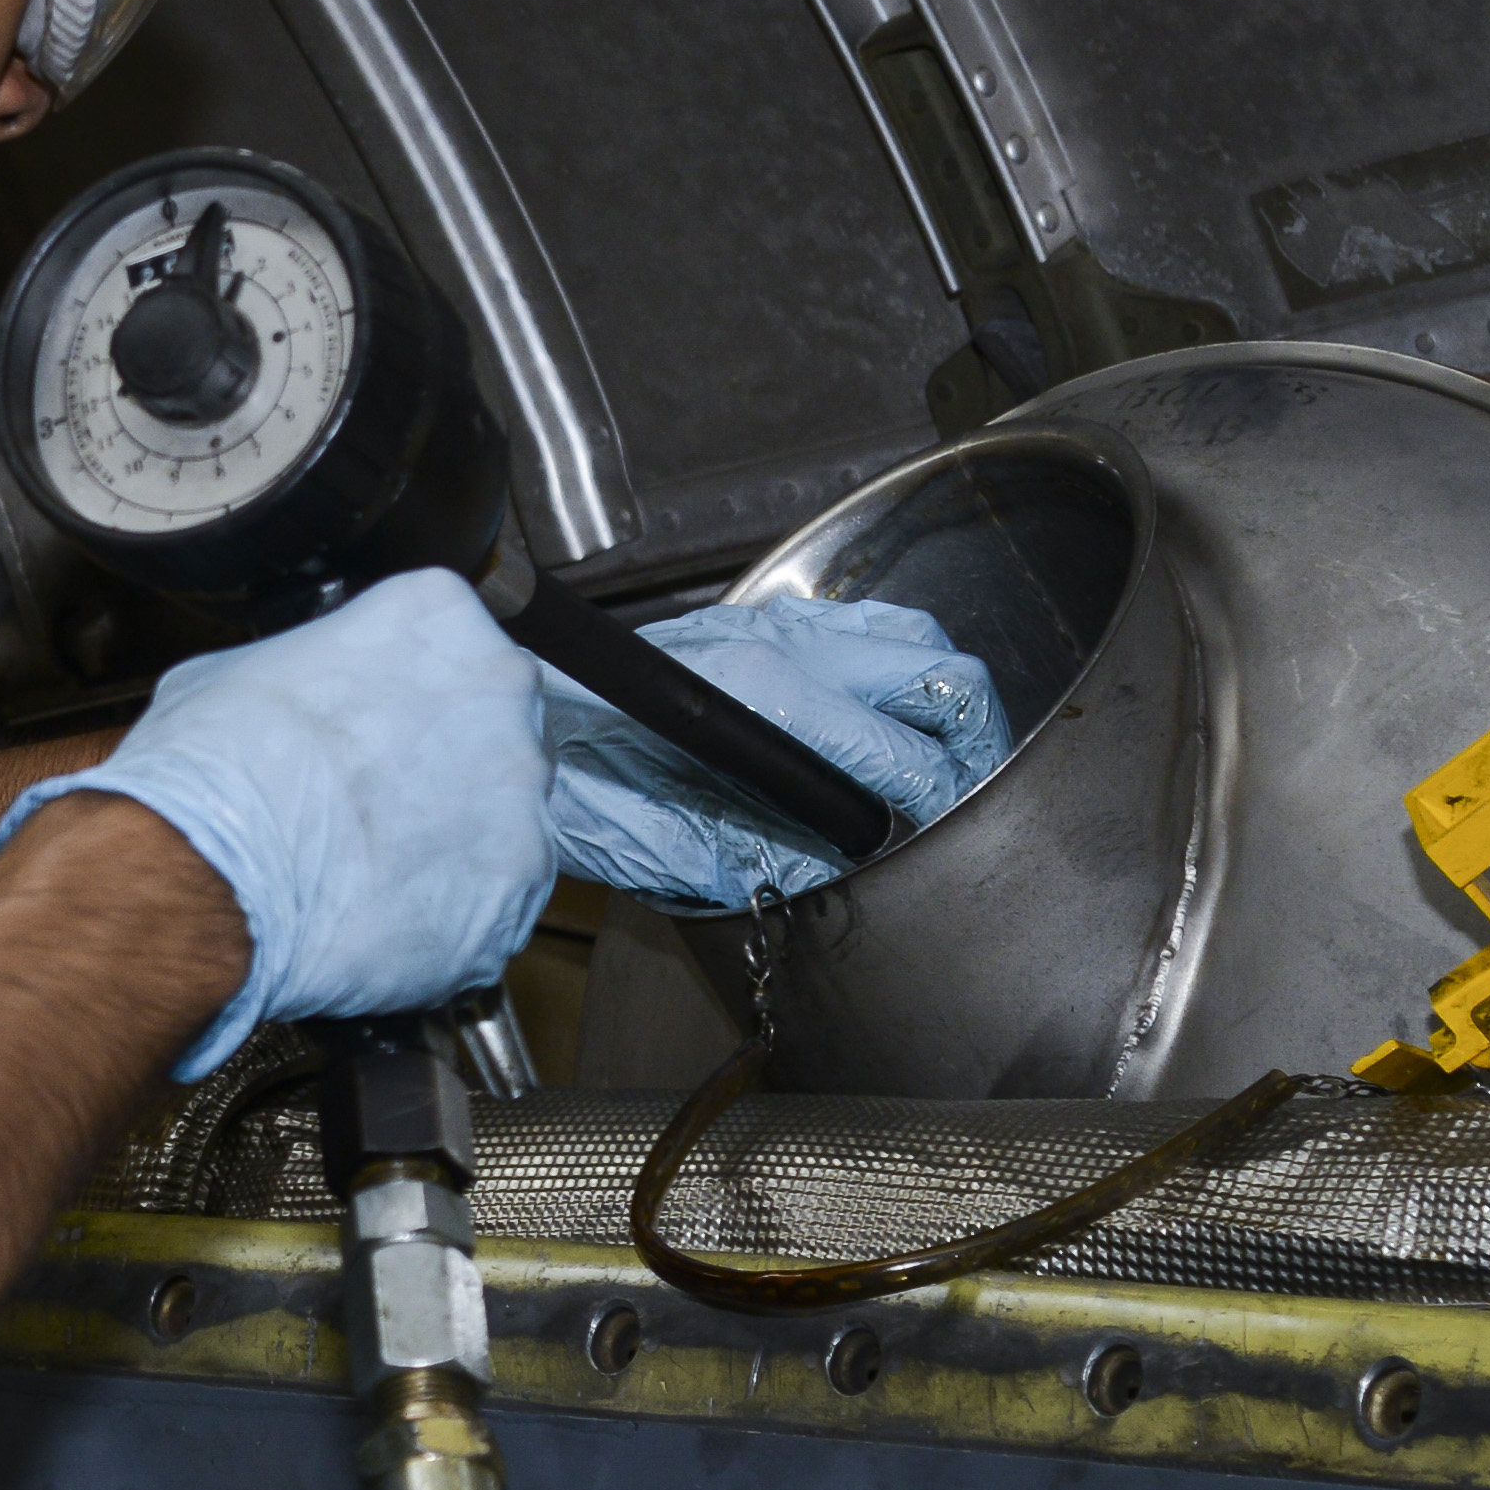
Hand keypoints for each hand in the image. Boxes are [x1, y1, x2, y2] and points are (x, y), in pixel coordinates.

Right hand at [0, 571, 553, 1078]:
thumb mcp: (233, 670)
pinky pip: (498, 895)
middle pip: (492, 721)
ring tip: (371, 867)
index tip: (372, 720)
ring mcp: (520, 791)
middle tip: (372, 797)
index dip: (402, 688)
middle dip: (445, 760)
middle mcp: (500, 689)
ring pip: (503, 813)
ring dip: (451, 838)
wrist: (208, 874)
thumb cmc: (209, 766)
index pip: (446, 635)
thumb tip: (306, 692)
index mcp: (434, 613)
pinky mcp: (519, 884)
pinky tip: (385, 913)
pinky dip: (453, 911)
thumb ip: (309, 671)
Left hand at [539, 593, 1006, 912]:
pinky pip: (865, 623)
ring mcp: (770, 622)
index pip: (902, 752)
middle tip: (972, 795)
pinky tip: (896, 709)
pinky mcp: (759, 618)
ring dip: (945, 697)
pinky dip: (903, 664)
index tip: (945, 836)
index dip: (940, 802)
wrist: (517, 714)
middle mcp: (775, 644)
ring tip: (946, 757)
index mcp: (757, 698)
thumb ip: (765, 860)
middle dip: (971, 741)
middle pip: (935, 675)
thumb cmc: (573, 775)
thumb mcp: (668, 845)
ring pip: (912, 639)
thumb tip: (842, 870)